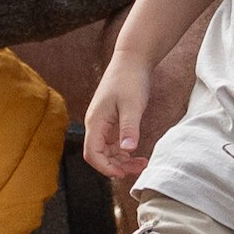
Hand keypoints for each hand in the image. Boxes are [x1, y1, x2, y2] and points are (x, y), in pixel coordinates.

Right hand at [83, 34, 194, 183]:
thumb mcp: (133, 105)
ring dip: (122, 161)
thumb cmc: (130, 80)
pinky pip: (114, 143)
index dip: (105, 168)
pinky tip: (137, 153)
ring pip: (107, 151)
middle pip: (99, 156)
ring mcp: (103, 123)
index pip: (92, 154)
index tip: (124, 173)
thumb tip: (127, 150)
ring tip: (142, 163)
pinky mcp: (112, 121)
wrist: (132, 60)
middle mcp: (96, 124)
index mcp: (95, 122)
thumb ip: (129, 128)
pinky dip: (124, 152)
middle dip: (117, 166)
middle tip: (139, 168)